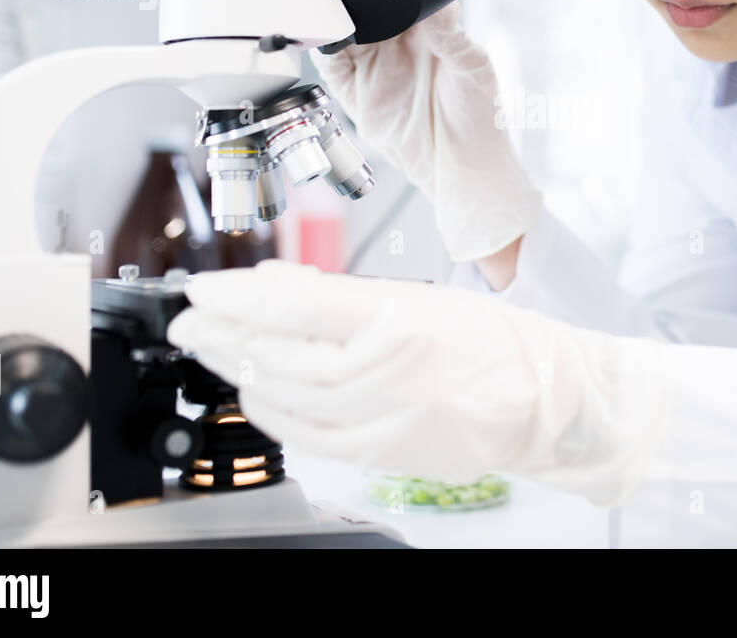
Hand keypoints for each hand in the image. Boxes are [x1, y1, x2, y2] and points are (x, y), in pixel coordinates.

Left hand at [167, 259, 670, 505]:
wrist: (547, 401)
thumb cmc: (496, 342)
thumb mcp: (423, 296)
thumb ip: (347, 293)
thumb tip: (280, 284)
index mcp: (398, 320)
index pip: (294, 304)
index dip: (238, 296)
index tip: (203, 288)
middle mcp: (386, 371)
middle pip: (280, 352)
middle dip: (223, 334)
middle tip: (189, 321)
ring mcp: (383, 418)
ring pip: (289, 394)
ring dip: (240, 370)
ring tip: (212, 351)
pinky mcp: (384, 453)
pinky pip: (311, 435)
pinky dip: (274, 413)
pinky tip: (253, 393)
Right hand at [309, 5, 540, 261]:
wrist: (461, 165)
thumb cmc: (479, 116)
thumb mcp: (473, 69)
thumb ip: (451, 37)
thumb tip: (433, 7)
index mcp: (427, 26)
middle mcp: (395, 41)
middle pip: (365, 4)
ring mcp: (373, 63)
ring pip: (342, 28)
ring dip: (334, 16)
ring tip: (333, 7)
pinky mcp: (355, 89)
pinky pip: (331, 62)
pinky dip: (323, 48)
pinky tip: (327, 38)